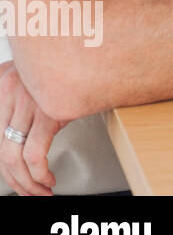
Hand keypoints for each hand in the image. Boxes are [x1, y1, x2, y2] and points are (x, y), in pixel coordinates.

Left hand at [0, 61, 66, 195]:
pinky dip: (38, 174)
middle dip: (15, 179)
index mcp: (3, 83)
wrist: (100, 43)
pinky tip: (48, 180)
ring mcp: (28, 100)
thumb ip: (25, 99)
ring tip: (40, 192)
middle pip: (1, 149)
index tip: (19, 177)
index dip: (6, 164)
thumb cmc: (76, 61)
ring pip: (13, 155)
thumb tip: (22, 133)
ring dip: (27, 183)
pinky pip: (34, 153)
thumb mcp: (42, 77)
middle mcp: (9, 90)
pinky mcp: (50, 110)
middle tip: (29, 191)